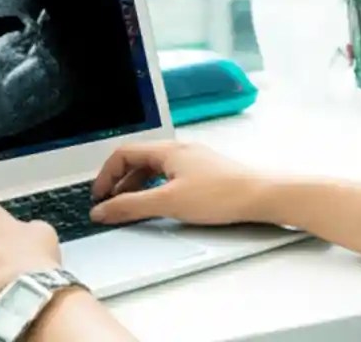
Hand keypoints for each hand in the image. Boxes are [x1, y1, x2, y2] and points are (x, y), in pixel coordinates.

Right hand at [90, 142, 267, 225]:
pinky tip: (159, 205)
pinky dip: (156, 189)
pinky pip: (170, 176)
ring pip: (155, 169)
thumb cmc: (220, 194)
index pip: (124, 153)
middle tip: (110, 204)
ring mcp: (194, 160)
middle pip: (138, 160)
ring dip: (137, 186)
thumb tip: (102, 210)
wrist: (261, 196)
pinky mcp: (205, 172)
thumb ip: (131, 206)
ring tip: (130, 207)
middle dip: (119, 182)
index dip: (105, 175)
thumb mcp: (168, 202)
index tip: (98, 197)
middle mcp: (179, 149)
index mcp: (167, 149)